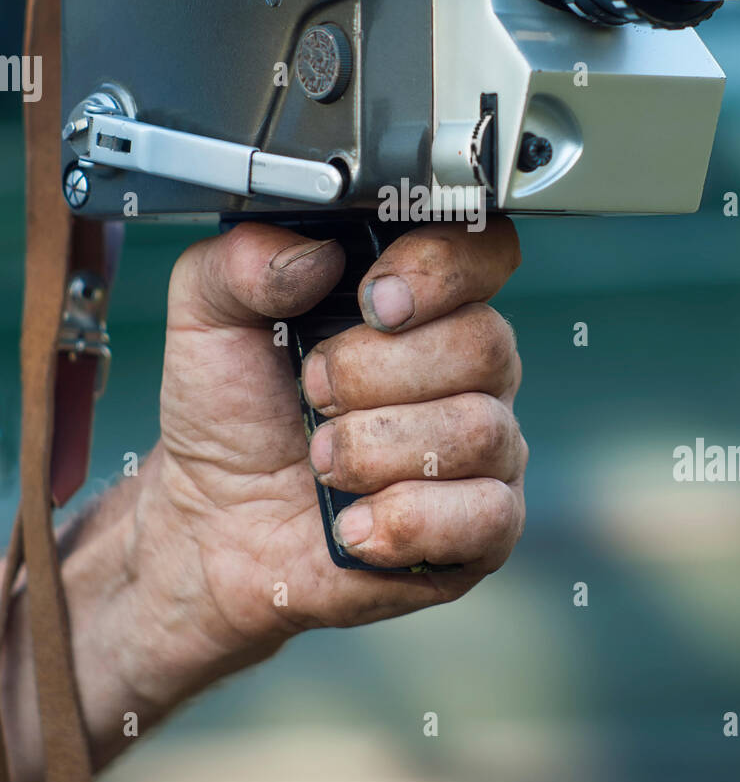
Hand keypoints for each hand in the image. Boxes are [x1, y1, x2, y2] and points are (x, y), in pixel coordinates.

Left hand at [135, 219, 525, 667]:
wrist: (215, 525)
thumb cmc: (233, 417)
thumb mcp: (209, 318)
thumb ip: (242, 262)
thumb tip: (315, 253)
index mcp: (420, 303)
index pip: (483, 255)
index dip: (440, 270)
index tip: (371, 301)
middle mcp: (468, 369)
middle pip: (483, 343)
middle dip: (377, 373)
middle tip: (314, 393)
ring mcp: (485, 449)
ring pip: (479, 429)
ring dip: (378, 449)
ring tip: (322, 463)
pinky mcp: (484, 527)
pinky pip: (489, 513)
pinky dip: (407, 519)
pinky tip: (353, 523)